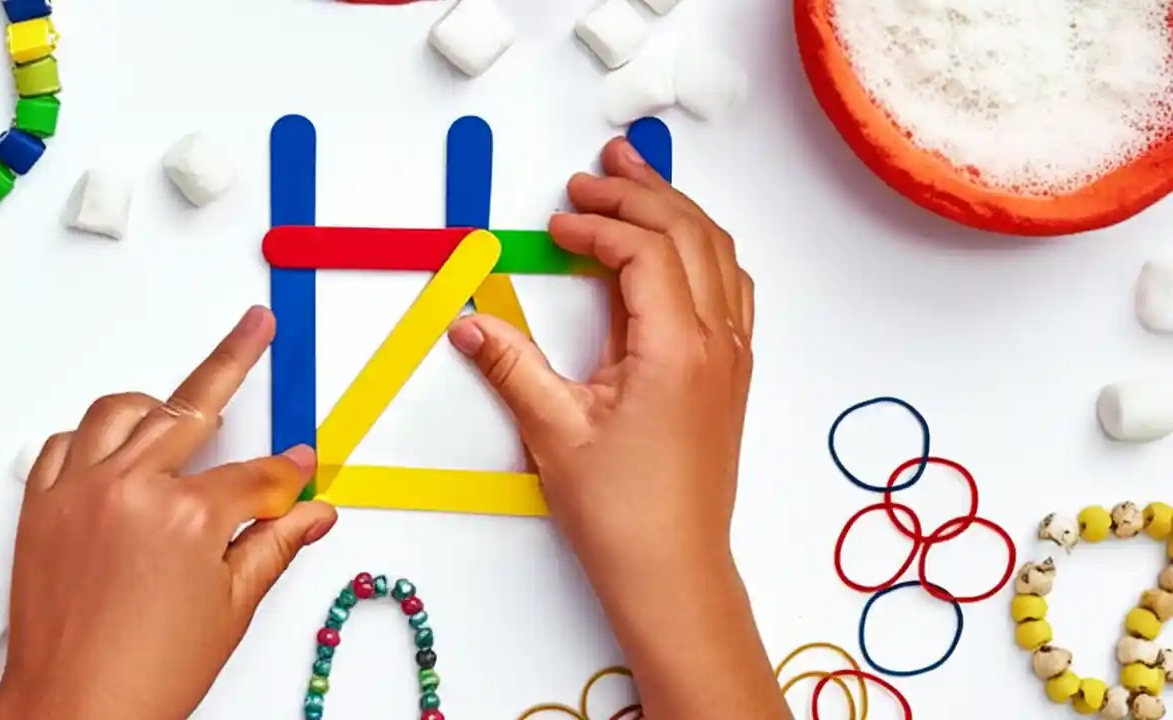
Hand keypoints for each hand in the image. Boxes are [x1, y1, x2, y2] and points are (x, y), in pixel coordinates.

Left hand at [0, 307, 337, 719]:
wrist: (73, 712)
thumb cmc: (148, 675)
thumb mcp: (233, 608)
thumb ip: (277, 543)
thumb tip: (317, 510)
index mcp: (189, 516)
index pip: (257, 474)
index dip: (289, 472)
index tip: (303, 464)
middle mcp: (131, 488)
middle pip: (194, 407)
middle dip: (234, 361)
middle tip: (254, 327)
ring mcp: (80, 491)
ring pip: (121, 411)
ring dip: (157, 403)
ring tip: (181, 404)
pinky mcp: (41, 505)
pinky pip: (64, 442)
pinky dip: (93, 436)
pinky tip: (116, 445)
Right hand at [449, 139, 784, 718]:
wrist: (675, 571)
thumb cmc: (623, 514)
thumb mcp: (555, 432)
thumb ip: (511, 366)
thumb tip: (468, 320)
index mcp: (677, 349)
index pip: (642, 251)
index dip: (597, 223)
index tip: (555, 224)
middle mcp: (716, 343)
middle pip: (688, 234)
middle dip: (641, 192)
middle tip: (599, 166)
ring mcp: (731, 357)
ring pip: (718, 253)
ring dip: (678, 212)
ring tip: (638, 182)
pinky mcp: (730, 374)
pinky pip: (730, 288)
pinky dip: (703, 250)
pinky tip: (679, 248)